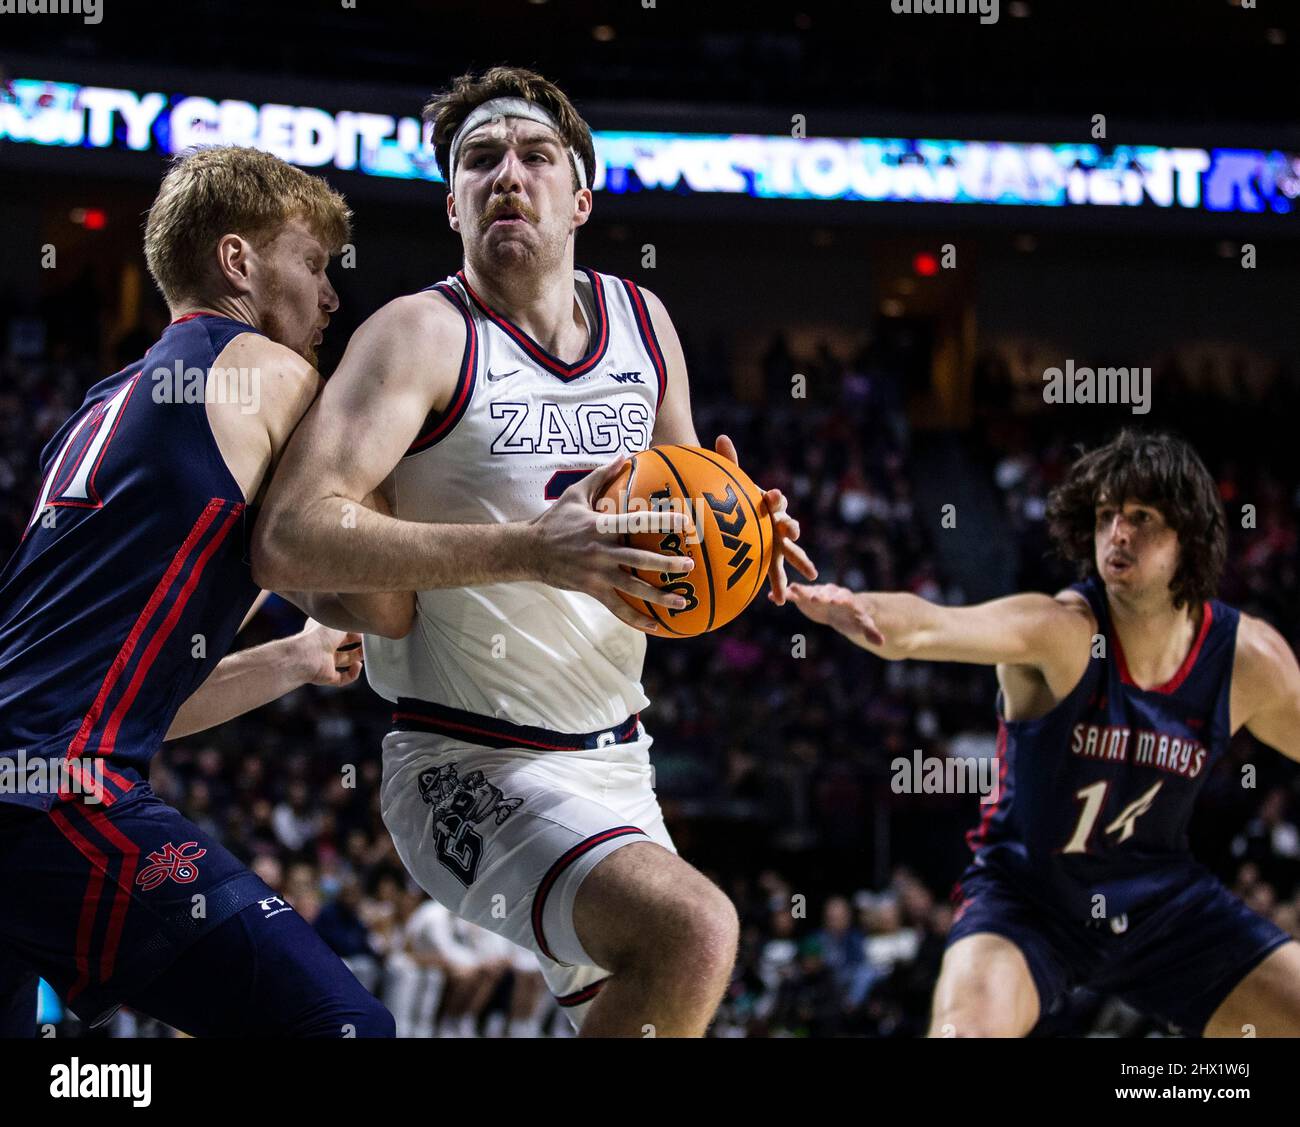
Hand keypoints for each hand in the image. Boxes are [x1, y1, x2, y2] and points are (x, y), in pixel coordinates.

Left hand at [297, 618, 365, 685]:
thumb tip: (364, 627)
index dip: (355, 630)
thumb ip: (354, 623)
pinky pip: (343, 678)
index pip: (341, 629)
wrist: (306, 654)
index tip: (367, 631)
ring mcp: (324, 661)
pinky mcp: (326, 676)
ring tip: (368, 654)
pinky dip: (353, 673)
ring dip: (357, 658)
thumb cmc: (320, 634)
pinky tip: (357, 665)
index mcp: (324, 630)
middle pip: (344, 645)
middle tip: (370, 643)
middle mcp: (323, 645)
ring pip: (345, 660)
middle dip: (358, 644)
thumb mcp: (342, 621)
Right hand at [531, 455, 697, 632]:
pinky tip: (656, 626)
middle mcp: (600, 551)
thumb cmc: (554, 520)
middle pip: (639, 559)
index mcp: (600, 526)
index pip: (636, 522)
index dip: (661, 521)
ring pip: (632, 588)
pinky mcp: (591, 590)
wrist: (528, 551)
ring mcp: (596, 574)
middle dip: (666, 564)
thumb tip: (624, 456)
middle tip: (690, 565)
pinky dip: (636, 618)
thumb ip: (601, 476)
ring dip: (659, 596)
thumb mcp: (575, 494)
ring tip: (683, 602)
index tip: (685, 521)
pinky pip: (617, 607)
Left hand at [713, 434, 816, 604]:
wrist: (741, 519)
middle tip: (793, 531)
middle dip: (792, 529)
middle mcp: (777, 525)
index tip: (770, 495)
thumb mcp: (733, 483)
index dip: (774, 498)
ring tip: (808, 577)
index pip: (776, 502)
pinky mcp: (769, 560)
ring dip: (797, 566)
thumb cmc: (740, 500)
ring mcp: (775, 545)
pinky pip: (774, 574)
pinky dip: (779, 586)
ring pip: (787, 555)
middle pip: (788, 528)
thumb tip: (721, 437)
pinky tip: (780, 601)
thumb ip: (730, 462)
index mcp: (770, 507)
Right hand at [785, 583, 885, 646]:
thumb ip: (870, 632)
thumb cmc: (854, 617)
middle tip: (814, 597)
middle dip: (820, 595)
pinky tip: (770, 596)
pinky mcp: (804, 597)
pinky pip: (793, 594)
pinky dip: (784, 594)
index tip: (836, 600)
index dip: (840, 599)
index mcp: (846, 599)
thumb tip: (881, 642)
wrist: (841, 608)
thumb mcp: (863, 624)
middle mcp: (830, 593)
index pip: (844, 598)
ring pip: (807, 591)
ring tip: (789, 591)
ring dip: (799, 592)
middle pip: (825, 593)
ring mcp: (816, 593)